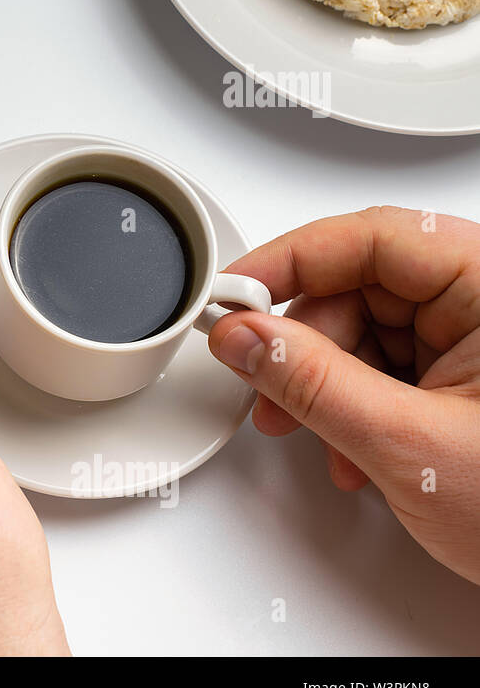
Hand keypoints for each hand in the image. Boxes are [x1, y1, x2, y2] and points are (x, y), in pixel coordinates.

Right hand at [208, 207, 479, 584]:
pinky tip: (358, 449)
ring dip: (328, 386)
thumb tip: (245, 336)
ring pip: (370, 331)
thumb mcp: (408, 445)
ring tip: (321, 437)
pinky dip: (359, 406)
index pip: (371, 238)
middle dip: (305, 344)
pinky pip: (392, 367)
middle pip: (362, 286)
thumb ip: (312, 383)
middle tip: (266, 383)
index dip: (289, 262)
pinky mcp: (475, 379)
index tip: (233, 294)